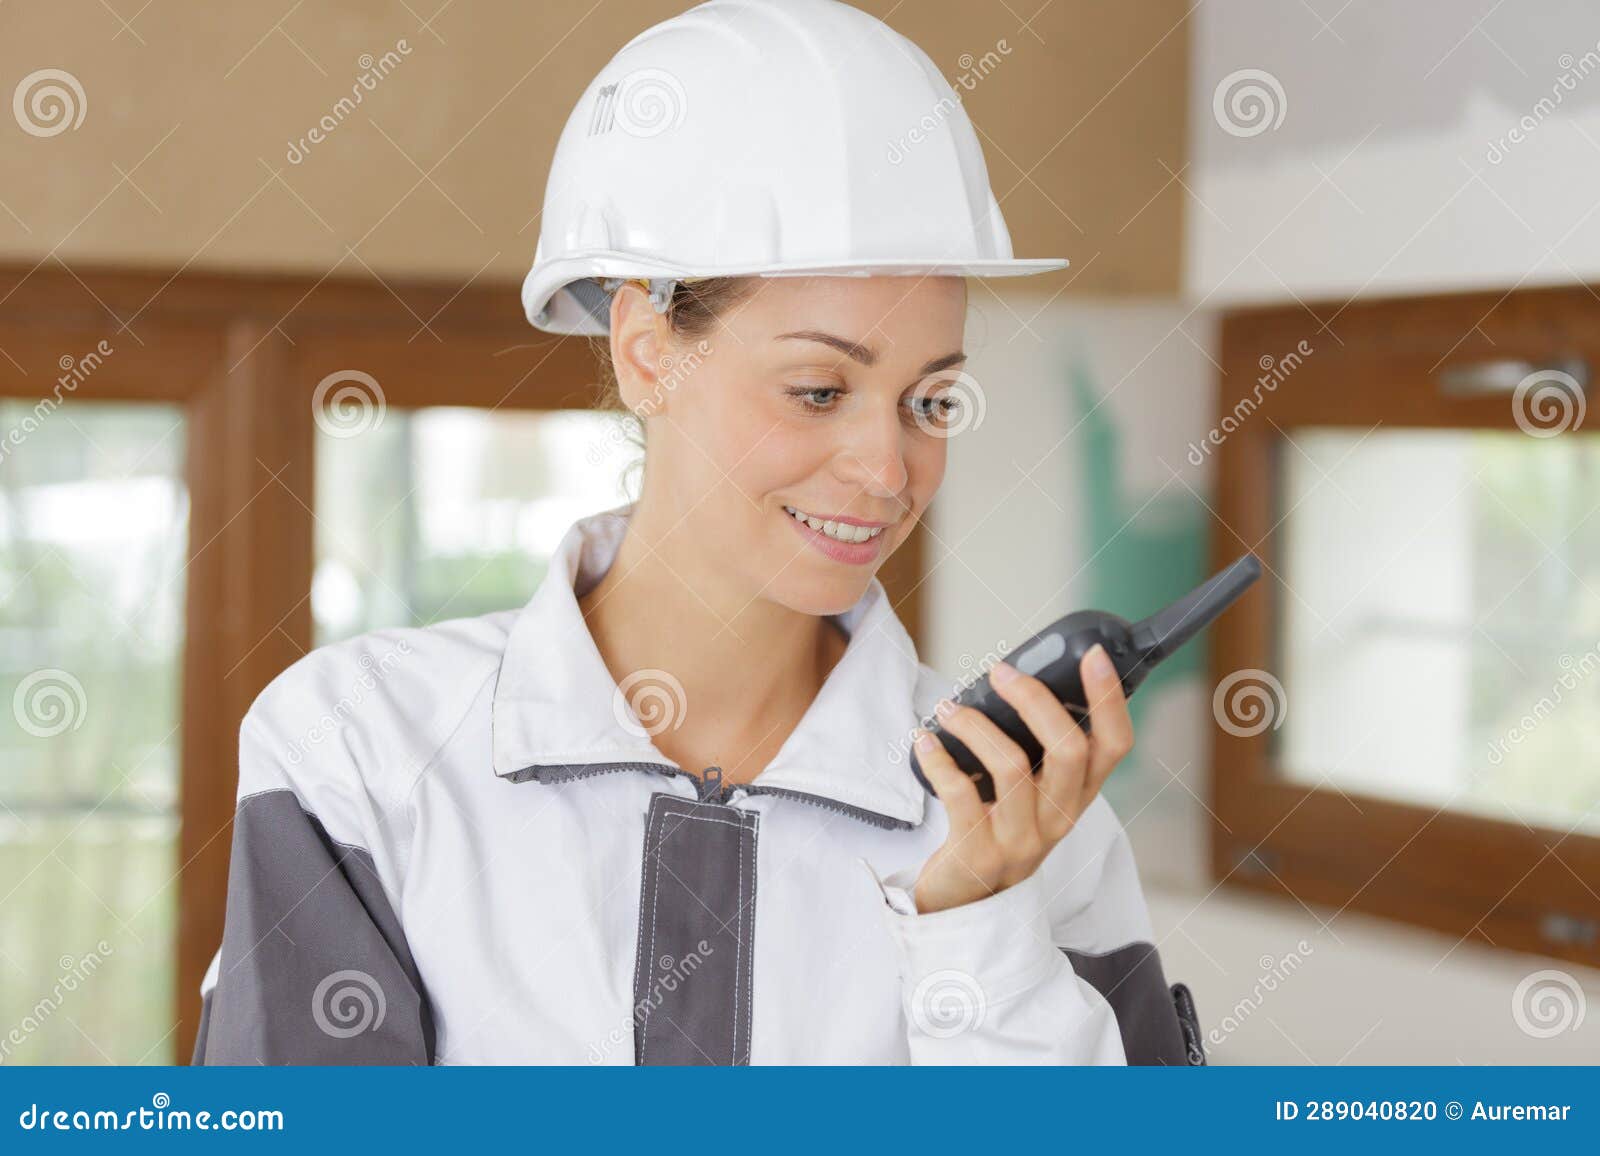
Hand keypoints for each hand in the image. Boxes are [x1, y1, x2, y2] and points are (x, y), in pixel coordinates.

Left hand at [909, 643, 1134, 914]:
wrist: (966, 901)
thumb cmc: (999, 829)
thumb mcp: (1035, 795)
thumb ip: (1038, 750)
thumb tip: (1018, 679)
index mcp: (1078, 796)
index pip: (1114, 746)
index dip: (1109, 699)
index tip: (1092, 655)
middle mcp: (1058, 818)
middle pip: (1068, 750)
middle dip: (1034, 701)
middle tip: (1001, 672)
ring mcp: (1021, 839)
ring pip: (1011, 767)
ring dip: (975, 726)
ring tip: (948, 708)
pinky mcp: (979, 852)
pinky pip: (960, 794)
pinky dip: (939, 759)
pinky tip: (924, 741)